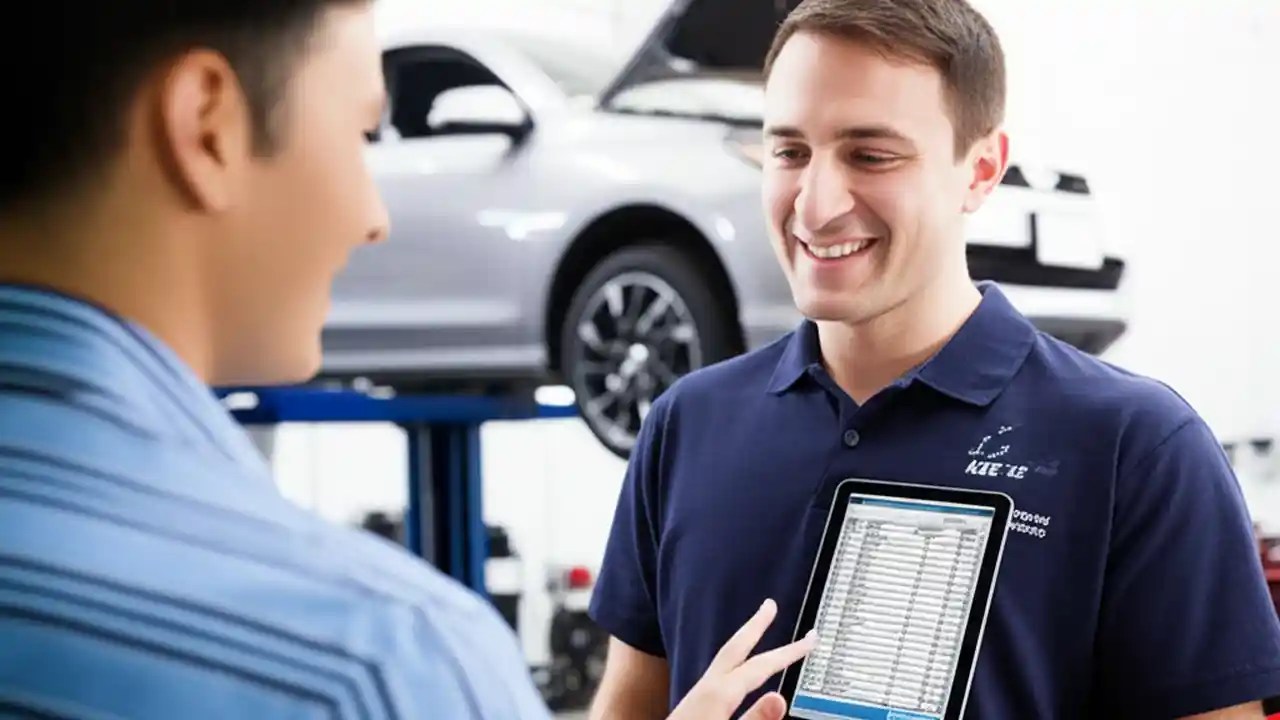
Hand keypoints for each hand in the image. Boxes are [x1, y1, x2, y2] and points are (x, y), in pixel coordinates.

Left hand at [667, 599, 815, 719]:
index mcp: (717, 695)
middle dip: (754, 628)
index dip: (787, 653)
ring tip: (757, 632)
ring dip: (743, 645)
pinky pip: (718, 676)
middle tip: (769, 605)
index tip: (811, 640)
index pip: (759, 666)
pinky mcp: (692, 710)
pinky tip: (736, 676)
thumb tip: (780, 697)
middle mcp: (705, 690)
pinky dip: (733, 665)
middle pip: (733, 650)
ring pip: (723, 662)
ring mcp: (696, 699)